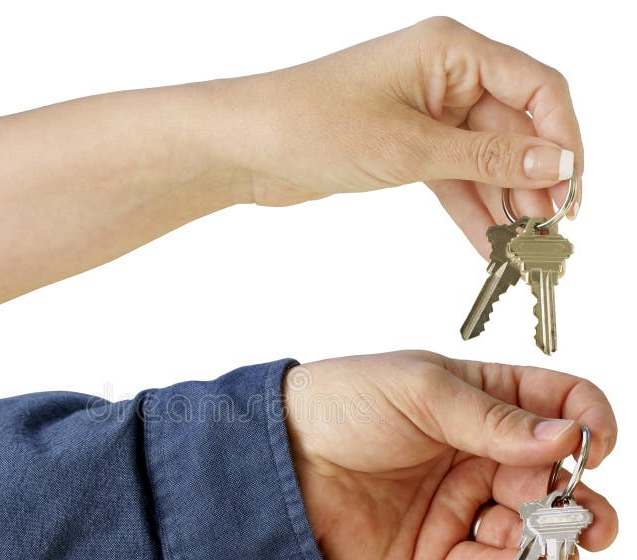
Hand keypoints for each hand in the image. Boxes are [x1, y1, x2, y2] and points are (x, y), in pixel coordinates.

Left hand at [217, 16, 582, 257]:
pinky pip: (451, 178)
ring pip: (483, 159)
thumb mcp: (410, 148)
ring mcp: (424, 113)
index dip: (564, 139)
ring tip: (520, 249)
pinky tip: (485, 243)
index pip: (538, 88)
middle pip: (514, 128)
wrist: (247, 147)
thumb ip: (486, 159)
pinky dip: (468, 208)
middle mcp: (444, 76)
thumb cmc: (314, 125)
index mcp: (451, 51)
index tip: (572, 191)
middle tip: (547, 234)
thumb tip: (556, 163)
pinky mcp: (403, 147)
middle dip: (533, 181)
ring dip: (502, 203)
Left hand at [283, 351, 616, 559]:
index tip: (594, 444)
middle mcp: (475, 457)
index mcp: (477, 404)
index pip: (555, 407)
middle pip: (552, 479)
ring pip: (529, 530)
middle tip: (587, 515)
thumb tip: (564, 436)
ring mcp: (457, 507)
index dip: (586, 423)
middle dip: (579, 498)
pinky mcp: (434, 555)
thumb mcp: (418, 388)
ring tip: (559, 545)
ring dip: (554, 541)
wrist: (279, 459)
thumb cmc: (339, 405)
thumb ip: (491, 416)